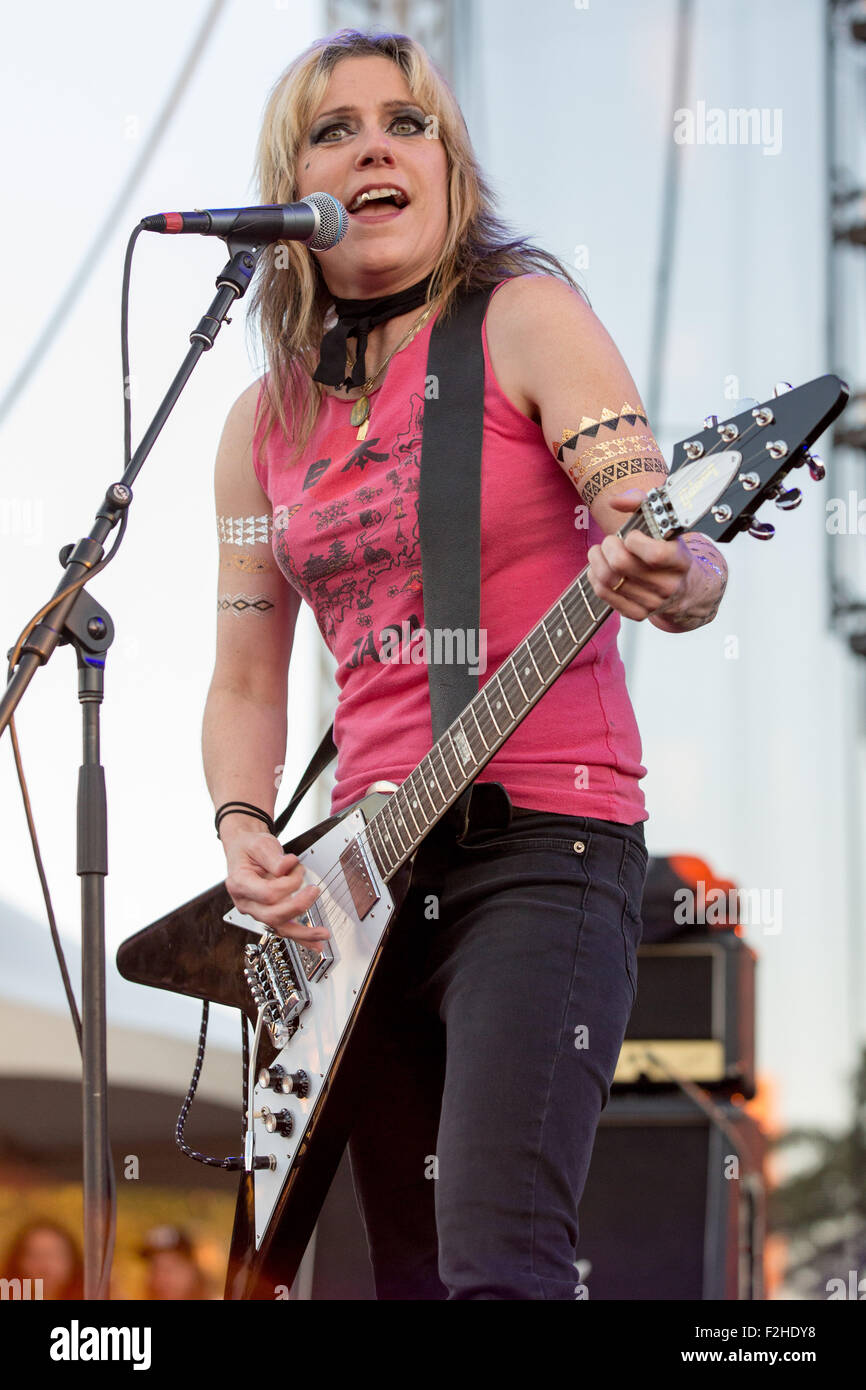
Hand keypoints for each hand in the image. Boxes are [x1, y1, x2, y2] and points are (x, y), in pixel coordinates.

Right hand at [223, 828, 327, 942]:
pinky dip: (301, 938)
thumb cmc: (250, 849)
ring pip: (279, 928)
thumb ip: (273, 857)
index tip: (297, 868)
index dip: (287, 883)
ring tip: (322, 934)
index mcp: (240, 883)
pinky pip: (284, 929)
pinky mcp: (268, 915)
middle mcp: (246, 902)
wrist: (245, 851)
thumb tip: (287, 865)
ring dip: (303, 933)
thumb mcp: (260, 844)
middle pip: (272, 916)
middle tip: (314, 890)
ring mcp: (256, 911)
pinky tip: (315, 944)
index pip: (267, 893)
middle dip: (297, 906)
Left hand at [586, 488, 691, 620]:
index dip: (635, 541)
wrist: (684, 588)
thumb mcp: (662, 523)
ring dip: (597, 559)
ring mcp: (653, 603)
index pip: (655, 554)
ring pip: (608, 579)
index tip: (632, 535)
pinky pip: (604, 593)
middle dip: (608, 546)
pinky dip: (595, 576)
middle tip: (610, 541)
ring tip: (601, 551)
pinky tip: (601, 567)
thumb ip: (640, 502)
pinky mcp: (638, 614)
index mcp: (681, 561)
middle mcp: (669, 585)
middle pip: (621, 565)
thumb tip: (615, 501)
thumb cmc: (667, 548)